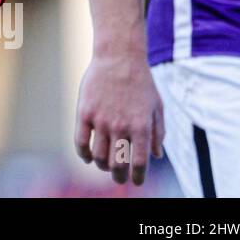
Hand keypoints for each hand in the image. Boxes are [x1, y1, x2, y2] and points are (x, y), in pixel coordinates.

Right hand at [74, 52, 164, 184]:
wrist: (119, 57)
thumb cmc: (141, 82)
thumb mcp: (157, 107)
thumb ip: (158, 133)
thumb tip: (156, 156)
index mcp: (141, 127)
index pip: (138, 163)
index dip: (137, 177)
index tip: (135, 182)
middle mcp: (121, 126)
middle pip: (117, 164)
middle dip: (119, 176)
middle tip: (119, 176)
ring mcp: (101, 120)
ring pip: (98, 156)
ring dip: (102, 166)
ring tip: (104, 165)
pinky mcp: (85, 112)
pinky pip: (80, 142)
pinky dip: (83, 154)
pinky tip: (88, 156)